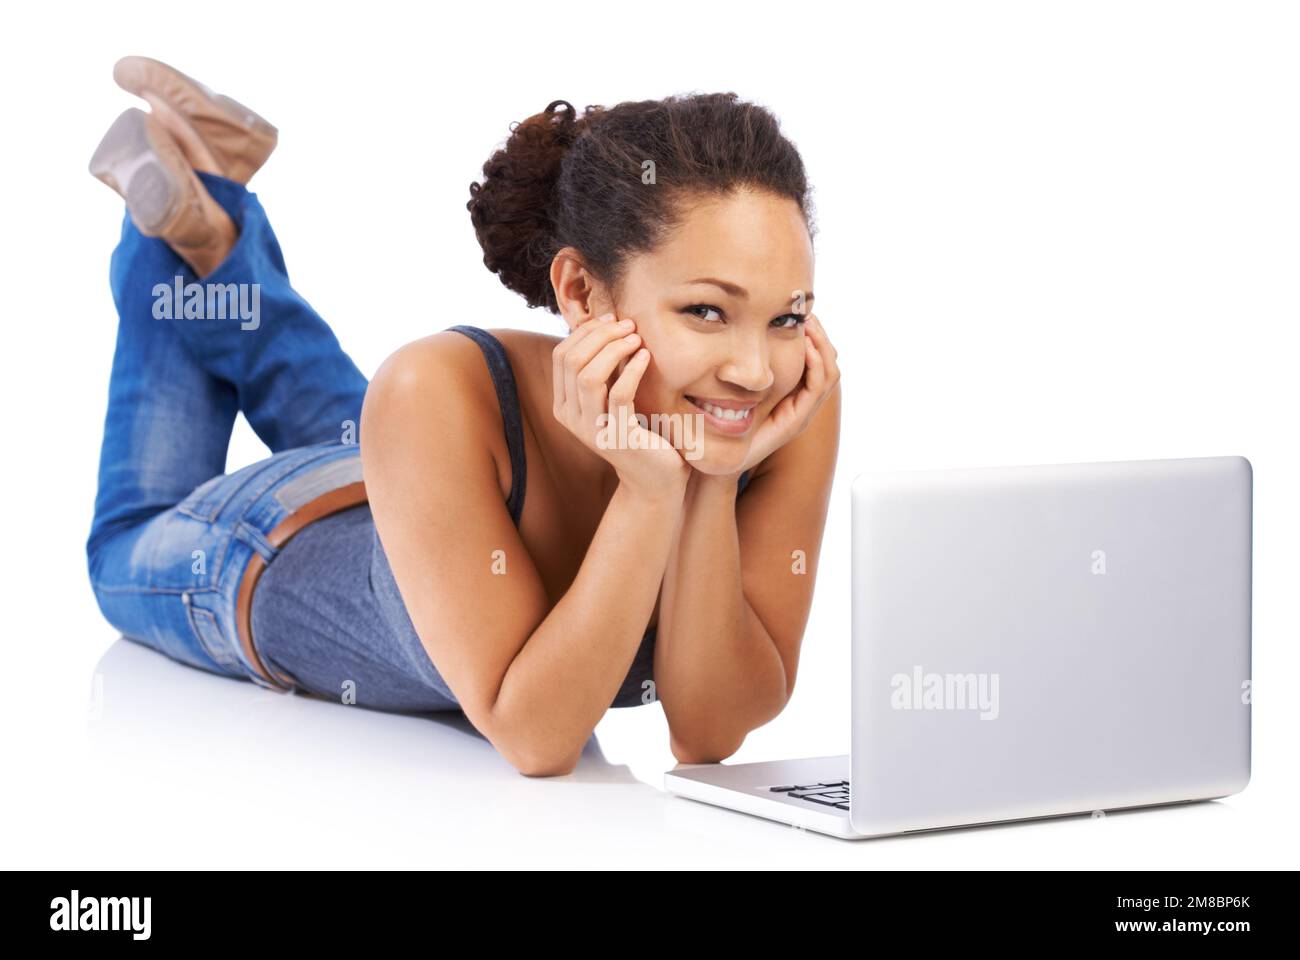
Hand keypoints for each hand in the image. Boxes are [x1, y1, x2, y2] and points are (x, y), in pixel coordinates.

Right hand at [552, 313, 691, 498]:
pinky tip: (645, 357)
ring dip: (614, 349)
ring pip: (589, 376)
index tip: (613, 320)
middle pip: (573, 361)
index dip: (586, 331)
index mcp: (564, 405)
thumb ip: (603, 369)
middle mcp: (571, 418)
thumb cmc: (637, 429)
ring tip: (637, 339)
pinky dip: (632, 370)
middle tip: (629, 325)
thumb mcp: (612, 396)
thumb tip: (606, 324)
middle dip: (601, 335)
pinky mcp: (618, 437)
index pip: (561, 355)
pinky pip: (619, 394)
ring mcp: (592, 430)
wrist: (654, 476)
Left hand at [733, 313, 839, 474]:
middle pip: (828, 362)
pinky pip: (817, 387)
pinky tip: (806, 346)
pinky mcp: (797, 419)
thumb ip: (744, 364)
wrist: (722, 457)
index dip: (814, 335)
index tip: (802, 314)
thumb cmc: (727, 421)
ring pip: (829, 373)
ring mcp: (802, 411)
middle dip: (821, 335)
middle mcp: (802, 401)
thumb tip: (738, 331)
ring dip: (822, 345)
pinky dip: (816, 364)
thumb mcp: (737, 383)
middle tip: (808, 313)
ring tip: (810, 325)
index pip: (816, 358)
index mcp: (793, 391)